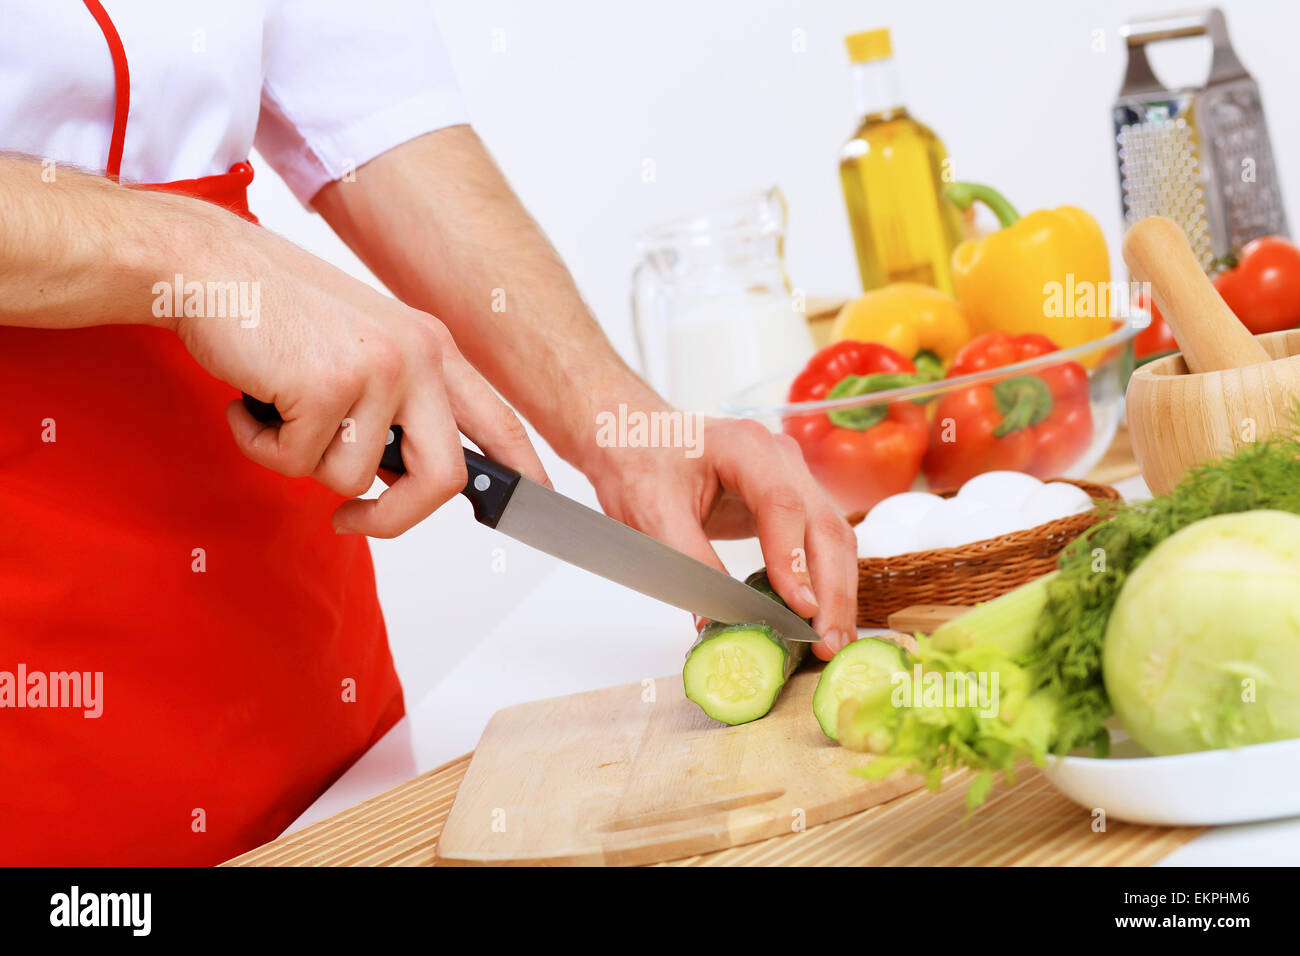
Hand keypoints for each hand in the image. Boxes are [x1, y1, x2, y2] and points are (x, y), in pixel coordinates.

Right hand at [172, 224, 548, 535]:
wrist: (206, 265)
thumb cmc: (274, 309)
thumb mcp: (362, 347)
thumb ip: (399, 405)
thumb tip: (407, 477)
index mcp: (433, 348)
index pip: (498, 421)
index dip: (522, 469)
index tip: (533, 501)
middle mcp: (417, 356)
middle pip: (443, 479)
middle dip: (394, 517)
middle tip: (353, 521)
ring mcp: (376, 370)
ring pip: (351, 478)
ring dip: (299, 459)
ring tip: (277, 404)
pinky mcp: (325, 386)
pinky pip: (296, 464)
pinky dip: (261, 444)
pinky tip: (252, 397)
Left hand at [584, 416, 858, 654]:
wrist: (636, 440)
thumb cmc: (641, 464)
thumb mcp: (652, 516)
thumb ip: (689, 565)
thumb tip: (718, 622)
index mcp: (744, 447)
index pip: (782, 506)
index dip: (793, 561)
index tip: (799, 610)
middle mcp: (780, 457)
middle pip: (823, 525)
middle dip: (831, 591)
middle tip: (827, 644)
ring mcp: (793, 477)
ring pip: (833, 537)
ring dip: (837, 592)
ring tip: (832, 641)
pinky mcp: (793, 501)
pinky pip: (821, 542)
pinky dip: (827, 581)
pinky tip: (823, 618)